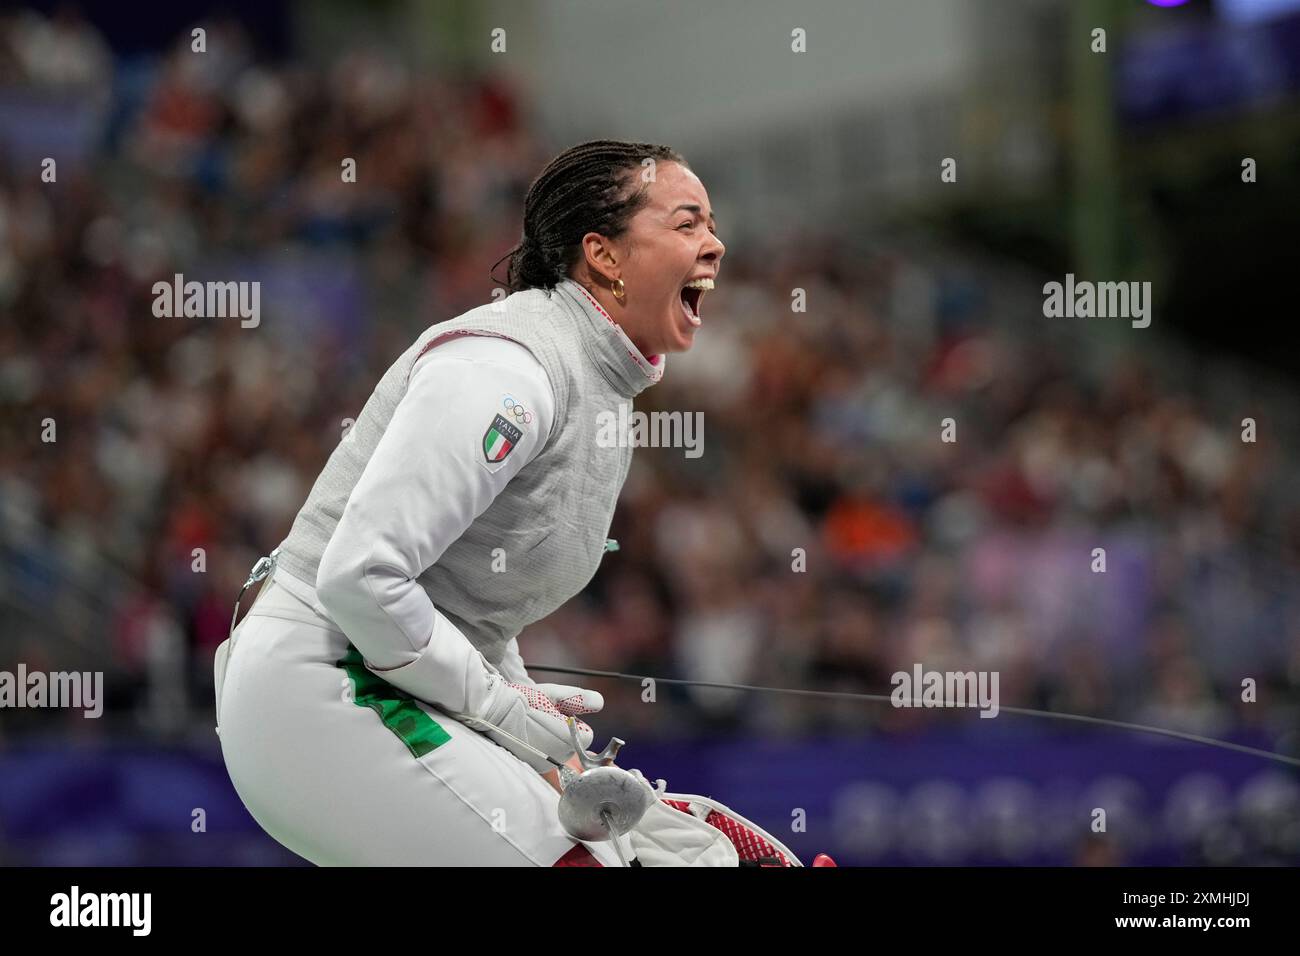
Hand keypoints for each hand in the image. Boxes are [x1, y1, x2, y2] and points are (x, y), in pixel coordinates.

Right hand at [458, 677, 594, 772]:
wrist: (491, 712)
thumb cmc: (522, 701)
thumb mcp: (552, 693)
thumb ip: (578, 699)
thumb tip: (600, 702)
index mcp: (566, 740)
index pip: (587, 735)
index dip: (575, 723)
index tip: (560, 714)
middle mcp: (556, 757)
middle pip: (573, 745)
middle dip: (564, 732)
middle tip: (545, 718)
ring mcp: (542, 764)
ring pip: (558, 751)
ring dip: (551, 740)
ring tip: (534, 726)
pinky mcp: (529, 766)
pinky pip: (544, 757)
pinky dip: (539, 748)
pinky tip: (527, 735)